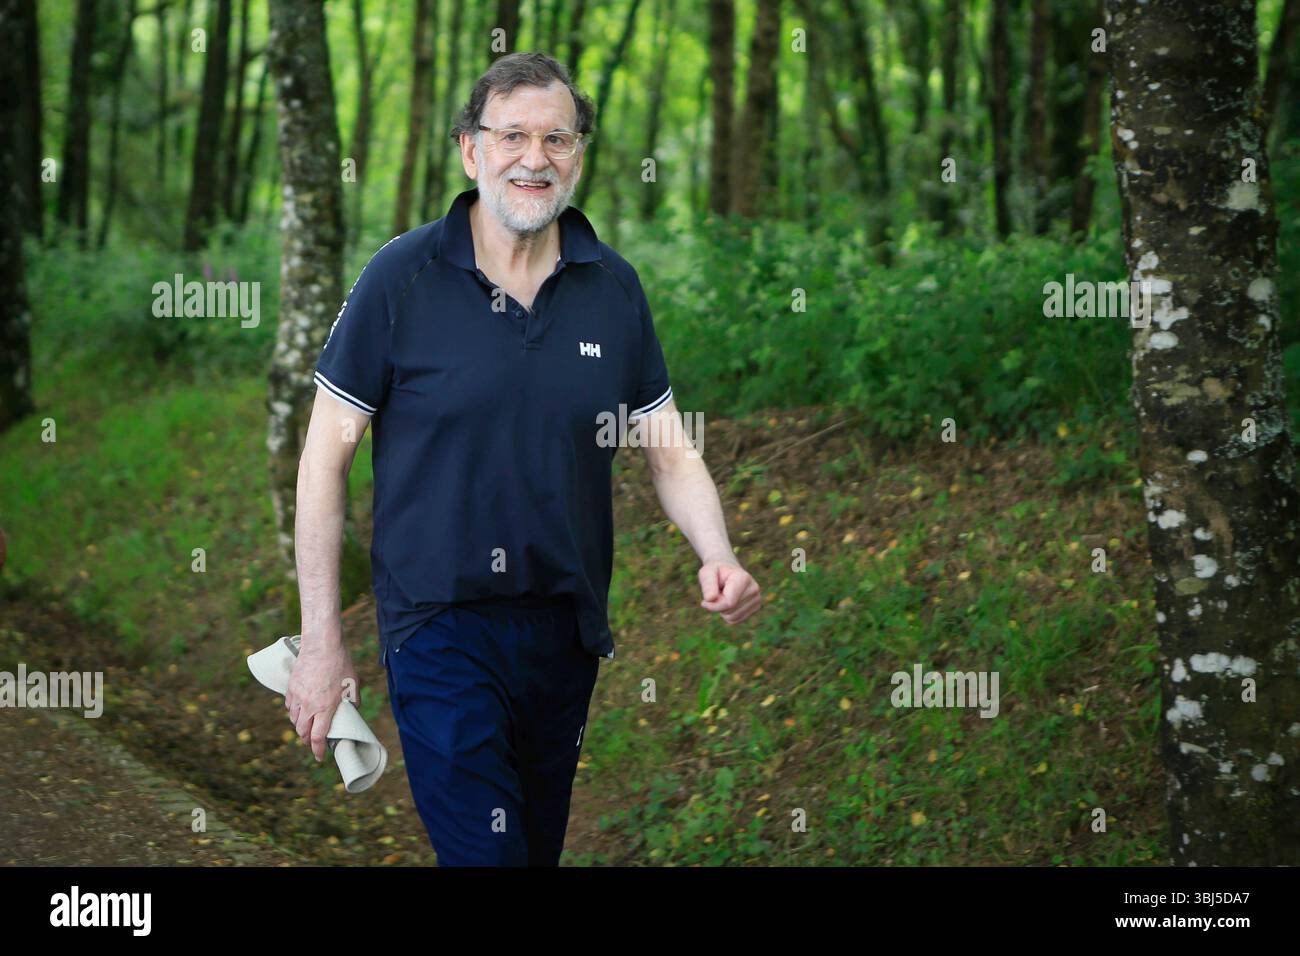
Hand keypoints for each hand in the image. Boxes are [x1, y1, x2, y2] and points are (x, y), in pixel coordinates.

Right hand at [284, 636, 356, 761]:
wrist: (321, 644)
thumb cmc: (340, 663)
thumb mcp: (353, 684)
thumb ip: (352, 701)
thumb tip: (352, 711)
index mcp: (325, 707)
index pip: (317, 737)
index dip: (318, 750)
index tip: (319, 757)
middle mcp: (308, 705)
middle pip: (302, 732)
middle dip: (307, 741)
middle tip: (313, 743)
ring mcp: (297, 697)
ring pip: (294, 720)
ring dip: (300, 727)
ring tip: (307, 728)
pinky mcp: (290, 688)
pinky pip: (289, 706)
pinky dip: (294, 712)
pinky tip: (300, 711)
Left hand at [698, 558, 761, 623]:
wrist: (727, 571)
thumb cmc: (715, 572)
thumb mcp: (706, 573)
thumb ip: (707, 584)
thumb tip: (709, 599)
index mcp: (743, 578)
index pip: (729, 602)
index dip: (713, 606)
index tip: (704, 602)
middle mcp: (754, 589)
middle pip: (729, 611)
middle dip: (718, 605)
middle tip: (717, 593)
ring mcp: (757, 599)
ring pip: (732, 618)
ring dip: (722, 610)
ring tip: (724, 596)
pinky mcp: (755, 608)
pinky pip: (735, 620)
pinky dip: (727, 614)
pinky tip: (729, 602)